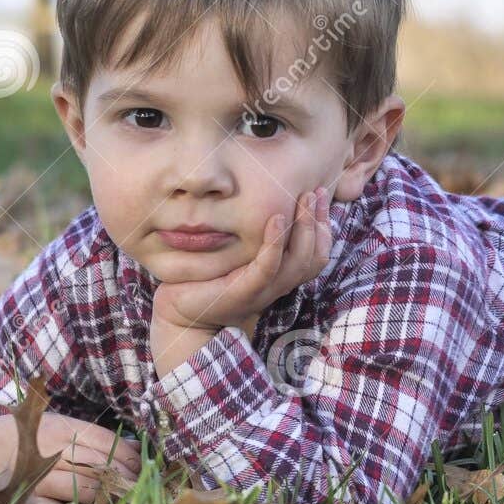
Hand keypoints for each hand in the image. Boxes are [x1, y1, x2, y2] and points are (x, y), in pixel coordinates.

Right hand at [0, 412, 141, 503]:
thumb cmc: (18, 439)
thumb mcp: (52, 426)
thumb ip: (88, 438)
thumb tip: (132, 450)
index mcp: (59, 428)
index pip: (106, 443)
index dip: (130, 458)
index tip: (146, 469)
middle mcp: (49, 452)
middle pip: (101, 468)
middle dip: (128, 481)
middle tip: (147, 491)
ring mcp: (37, 480)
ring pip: (86, 490)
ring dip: (112, 499)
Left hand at [152, 184, 333, 334]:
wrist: (180, 312)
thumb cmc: (206, 276)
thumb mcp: (236, 253)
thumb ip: (253, 234)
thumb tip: (262, 196)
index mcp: (281, 275)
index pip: (317, 251)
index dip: (323, 223)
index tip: (321, 193)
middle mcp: (278, 284)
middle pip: (314, 255)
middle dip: (319, 220)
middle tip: (315, 191)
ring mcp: (263, 291)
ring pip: (299, 262)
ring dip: (304, 228)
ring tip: (303, 200)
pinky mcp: (244, 293)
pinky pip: (267, 268)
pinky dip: (274, 244)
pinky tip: (275, 218)